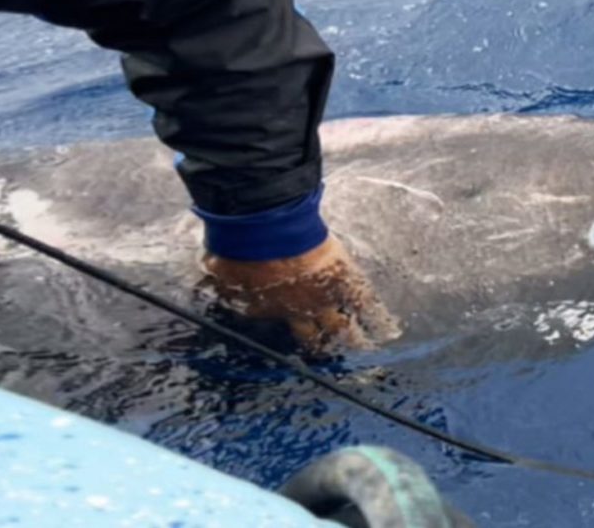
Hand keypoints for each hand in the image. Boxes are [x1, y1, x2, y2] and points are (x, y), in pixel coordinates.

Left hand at [202, 234, 400, 353]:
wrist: (264, 231)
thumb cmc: (237, 249)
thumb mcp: (218, 269)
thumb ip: (218, 280)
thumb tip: (205, 282)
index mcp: (266, 310)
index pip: (276, 323)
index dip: (281, 325)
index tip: (291, 332)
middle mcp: (297, 312)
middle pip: (313, 337)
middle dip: (322, 348)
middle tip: (332, 362)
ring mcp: (323, 298)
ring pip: (341, 327)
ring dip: (354, 341)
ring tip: (366, 354)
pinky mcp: (343, 281)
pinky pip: (364, 302)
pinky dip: (377, 316)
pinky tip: (387, 329)